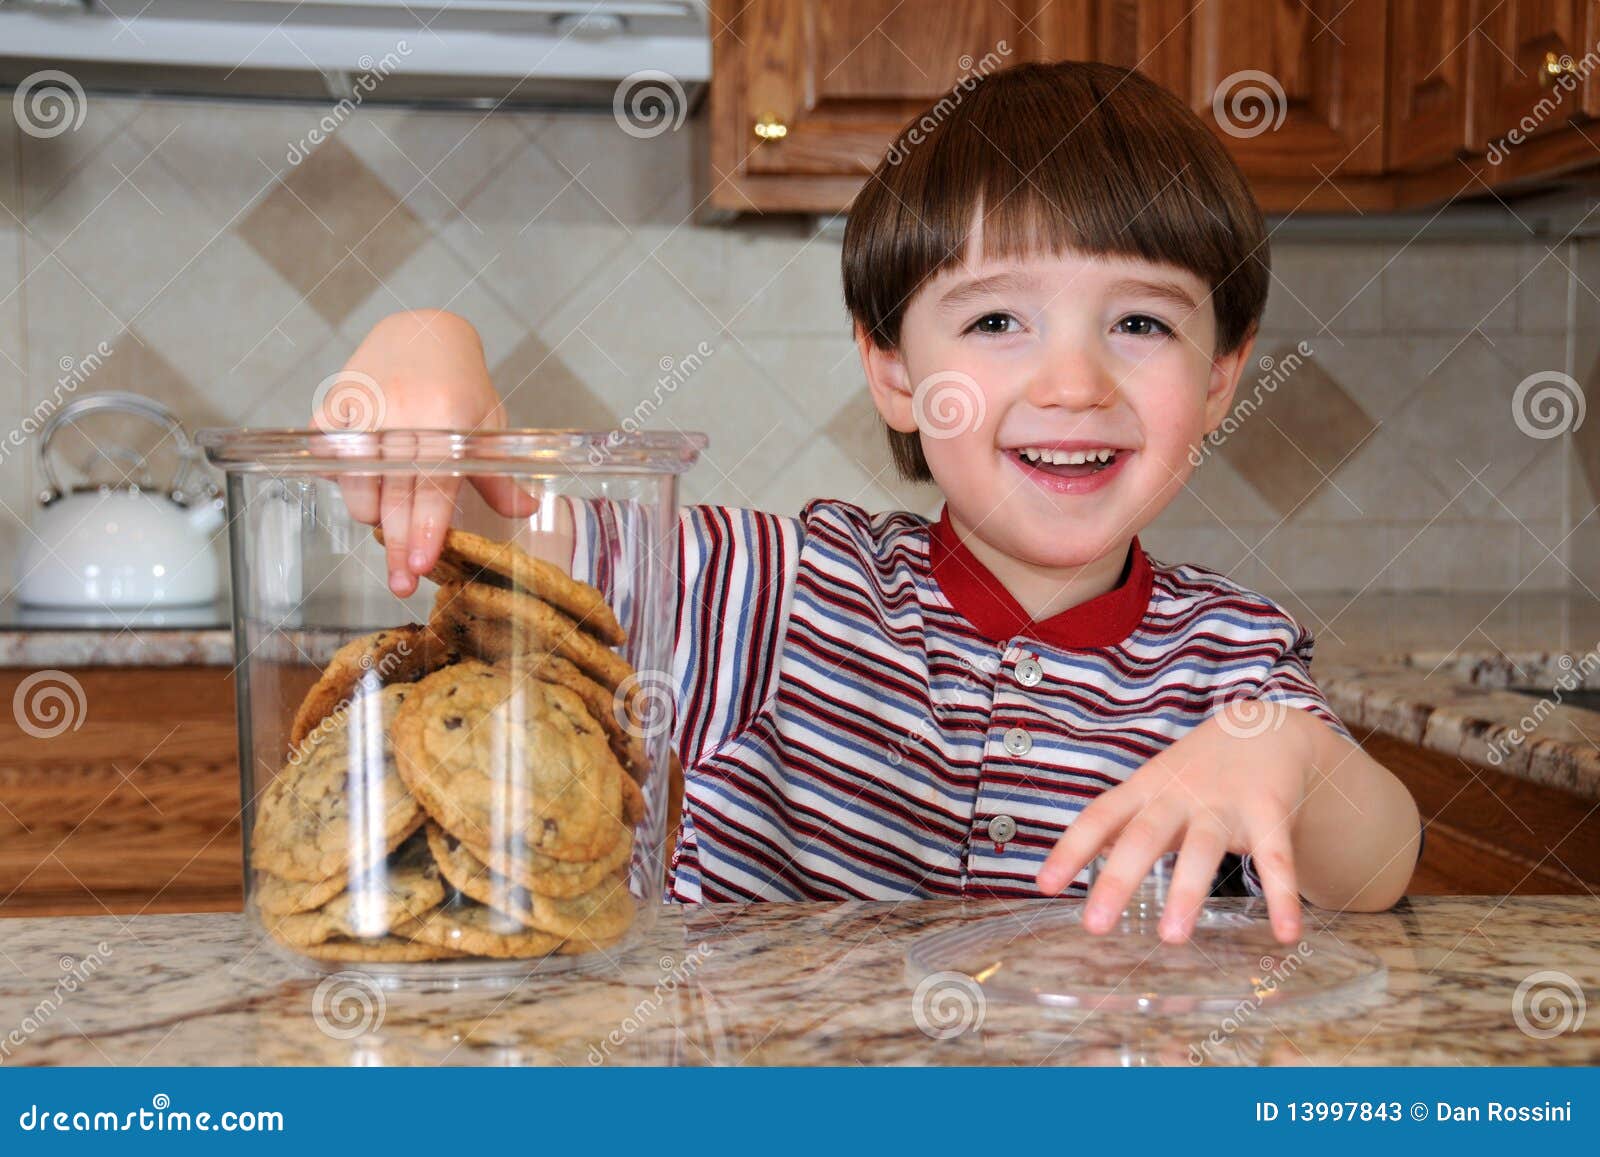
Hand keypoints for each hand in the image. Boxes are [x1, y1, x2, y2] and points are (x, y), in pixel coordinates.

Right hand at [315, 310, 536, 595]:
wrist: (420, 330)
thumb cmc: (460, 383)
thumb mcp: (488, 423)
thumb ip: (498, 474)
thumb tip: (526, 512)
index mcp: (446, 415)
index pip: (432, 486)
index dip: (424, 529)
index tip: (418, 565)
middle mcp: (400, 411)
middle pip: (393, 495)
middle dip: (395, 546)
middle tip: (400, 583)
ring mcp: (361, 407)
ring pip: (356, 484)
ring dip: (372, 514)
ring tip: (389, 525)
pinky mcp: (332, 405)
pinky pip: (330, 461)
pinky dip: (343, 482)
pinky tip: (362, 489)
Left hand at [1035, 700, 1317, 944]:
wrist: (1265, 729)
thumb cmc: (1197, 770)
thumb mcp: (1152, 788)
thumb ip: (1119, 824)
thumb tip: (1076, 858)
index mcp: (1145, 791)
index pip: (1099, 817)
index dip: (1070, 849)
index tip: (1044, 886)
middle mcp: (1179, 797)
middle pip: (1143, 836)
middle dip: (1118, 880)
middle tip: (1094, 926)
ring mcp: (1224, 804)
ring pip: (1202, 849)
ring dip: (1186, 892)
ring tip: (1171, 938)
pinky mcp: (1270, 813)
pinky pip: (1275, 859)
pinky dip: (1282, 897)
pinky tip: (1286, 934)